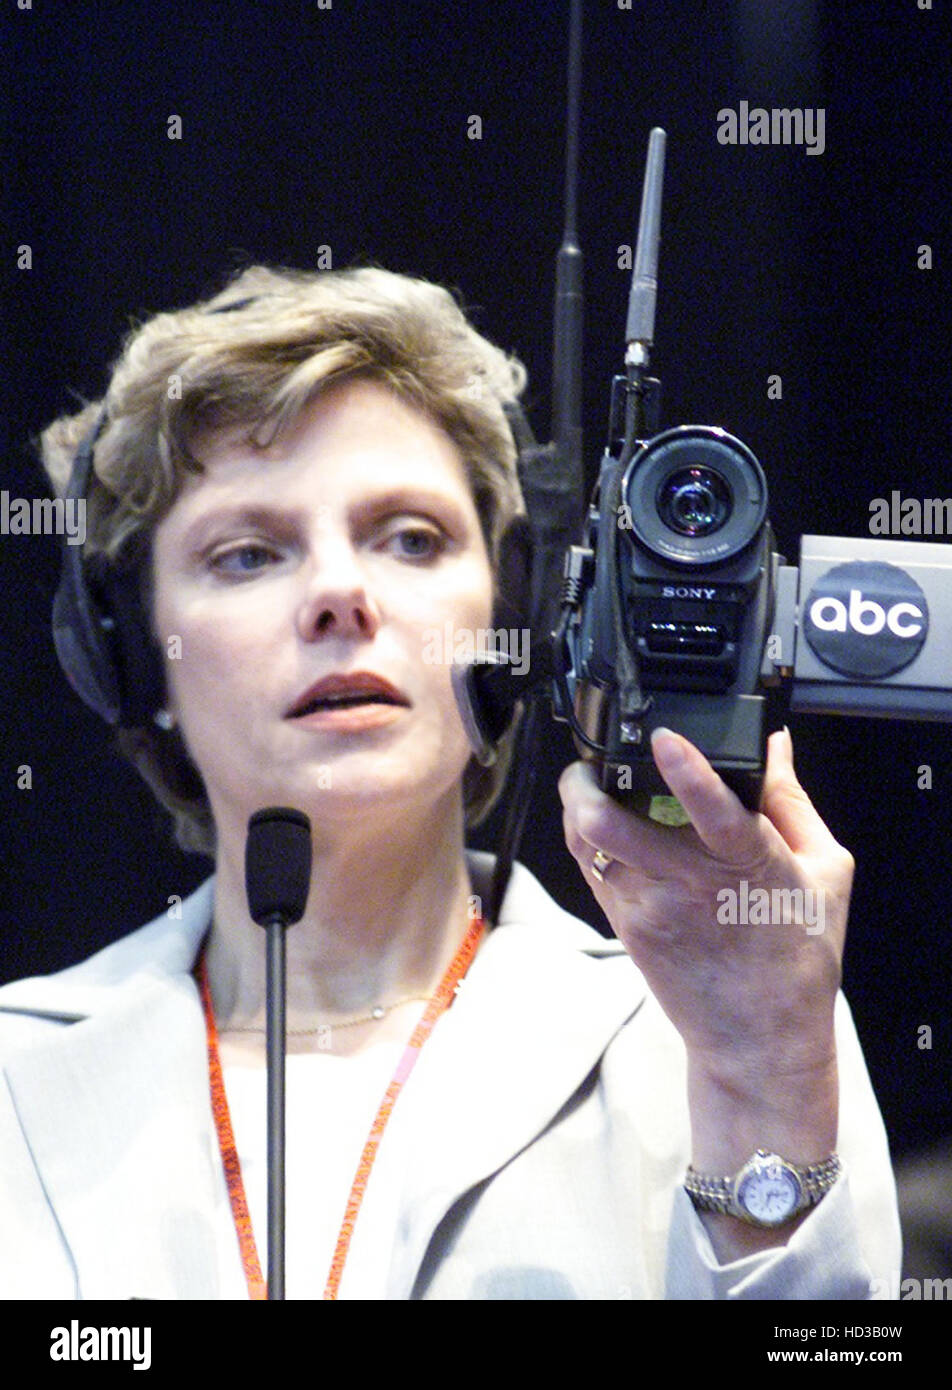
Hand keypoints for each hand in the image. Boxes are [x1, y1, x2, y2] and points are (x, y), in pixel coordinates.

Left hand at [558, 727, 852, 1081]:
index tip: (665, 736)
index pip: (715, 811)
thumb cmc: (797, 956)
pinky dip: (589, 841)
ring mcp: (650, 907)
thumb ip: (791, 800)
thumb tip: (775, 744)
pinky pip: (591, 869)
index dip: (688, 771)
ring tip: (589, 785)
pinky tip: (603, 827)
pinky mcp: (626, 925)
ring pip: (588, 844)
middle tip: (590, 759)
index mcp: (748, 863)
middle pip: (611, 827)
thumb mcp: (824, 871)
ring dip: (579, 808)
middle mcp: (690, 883)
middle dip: (585, 785)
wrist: (760, 1039)